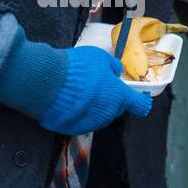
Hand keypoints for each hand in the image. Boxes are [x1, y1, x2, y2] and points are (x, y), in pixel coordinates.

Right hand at [38, 46, 152, 135]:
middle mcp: (107, 114)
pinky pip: (79, 121)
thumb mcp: (100, 57)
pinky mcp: (72, 129)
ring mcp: (90, 124)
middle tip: (97, 85)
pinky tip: (67, 101)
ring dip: (93, 107)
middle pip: (116, 109)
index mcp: (119, 97)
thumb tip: (116, 72)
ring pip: (98, 116)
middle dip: (111, 99)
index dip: (140, 101)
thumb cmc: (76, 68)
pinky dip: (77, 114)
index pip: (140, 106)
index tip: (138, 98)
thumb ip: (112, 67)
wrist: (47, 82)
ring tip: (78, 92)